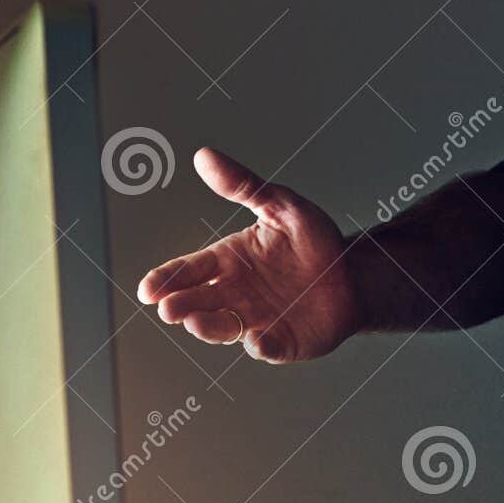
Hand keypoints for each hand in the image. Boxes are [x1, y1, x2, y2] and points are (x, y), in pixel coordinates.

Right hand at [137, 148, 360, 362]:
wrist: (355, 275)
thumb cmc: (315, 241)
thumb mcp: (281, 205)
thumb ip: (244, 186)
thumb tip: (205, 156)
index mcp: (228, 262)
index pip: (190, 271)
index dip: (167, 280)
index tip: (148, 289)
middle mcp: (235, 294)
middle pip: (198, 302)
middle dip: (181, 306)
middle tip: (169, 308)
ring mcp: (256, 320)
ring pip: (224, 328)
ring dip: (209, 327)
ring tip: (195, 322)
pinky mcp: (282, 342)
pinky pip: (267, 347)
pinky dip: (260, 345)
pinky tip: (255, 338)